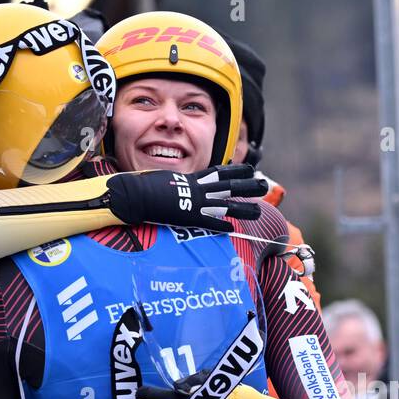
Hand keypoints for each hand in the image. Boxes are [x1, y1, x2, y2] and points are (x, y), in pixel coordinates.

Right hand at [105, 165, 266, 229]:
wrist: (133, 193)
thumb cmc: (144, 186)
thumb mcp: (165, 179)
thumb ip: (176, 183)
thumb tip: (178, 184)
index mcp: (192, 178)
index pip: (220, 172)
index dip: (236, 171)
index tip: (250, 169)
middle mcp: (197, 189)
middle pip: (229, 185)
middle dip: (248, 185)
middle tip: (264, 184)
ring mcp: (194, 202)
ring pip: (225, 204)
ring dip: (243, 208)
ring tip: (259, 210)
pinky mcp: (188, 216)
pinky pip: (209, 222)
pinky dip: (221, 226)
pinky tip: (233, 230)